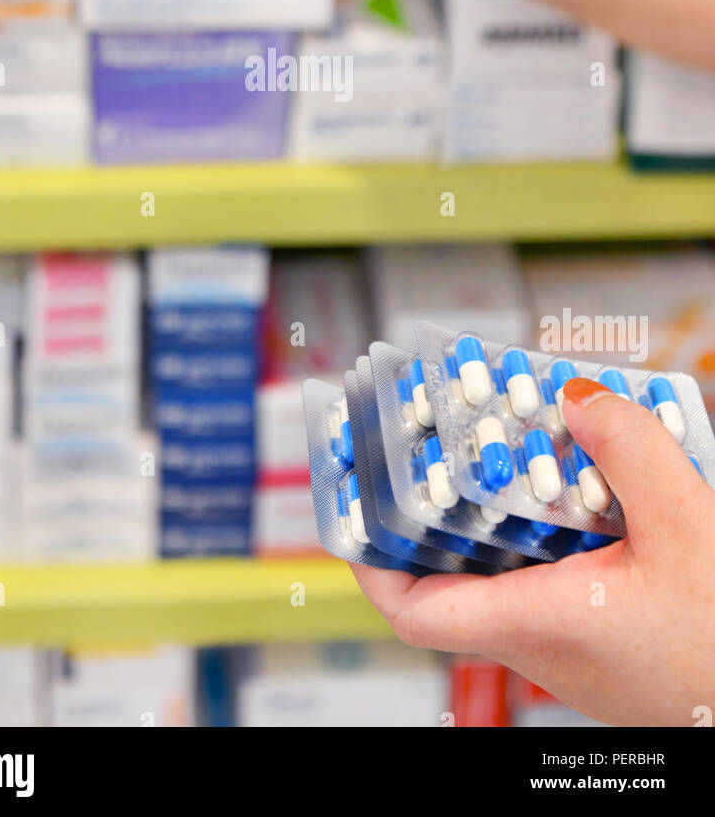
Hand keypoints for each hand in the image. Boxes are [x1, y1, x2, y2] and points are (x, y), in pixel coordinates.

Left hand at [349, 377, 714, 726]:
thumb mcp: (688, 527)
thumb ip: (630, 450)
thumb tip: (577, 397)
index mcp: (535, 622)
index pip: (412, 609)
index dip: (370, 554)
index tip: (357, 496)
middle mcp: (540, 639)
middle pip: (456, 569)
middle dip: (443, 498)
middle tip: (445, 434)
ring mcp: (572, 643)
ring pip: (510, 567)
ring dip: (505, 504)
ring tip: (519, 437)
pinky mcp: (605, 636)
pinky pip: (557, 572)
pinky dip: (555, 523)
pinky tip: (591, 480)